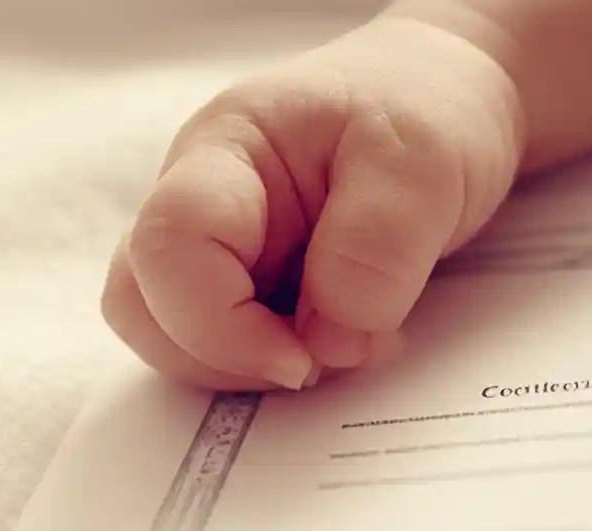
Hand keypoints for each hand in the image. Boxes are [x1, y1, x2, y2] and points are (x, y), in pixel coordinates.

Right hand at [101, 14, 523, 389]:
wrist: (451, 98)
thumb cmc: (426, 107)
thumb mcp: (422, 159)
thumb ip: (374, 245)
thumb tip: (326, 342)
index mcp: (227, 150)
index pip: (170, 245)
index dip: (219, 325)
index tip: (303, 361)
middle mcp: (203, 202)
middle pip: (140, 304)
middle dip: (222, 359)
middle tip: (320, 360)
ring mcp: (219, 249)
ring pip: (171, 337)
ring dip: (248, 370)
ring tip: (343, 346)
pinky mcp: (249, 287)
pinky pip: (227, 348)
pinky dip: (277, 365)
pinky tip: (343, 341)